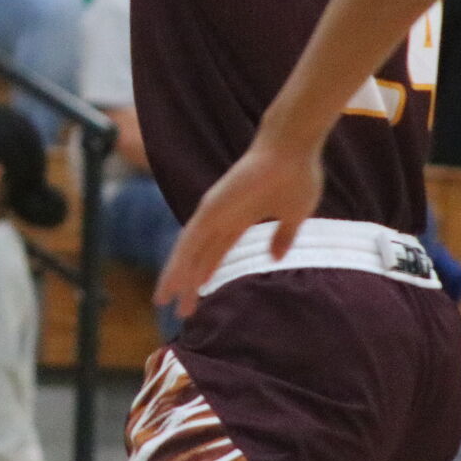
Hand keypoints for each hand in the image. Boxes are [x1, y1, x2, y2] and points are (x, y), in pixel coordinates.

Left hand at [154, 138, 322, 318]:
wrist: (292, 149)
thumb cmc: (296, 176)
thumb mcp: (294, 215)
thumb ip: (283, 236)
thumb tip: (275, 257)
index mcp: (238, 220)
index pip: (215, 254)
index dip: (204, 276)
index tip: (197, 297)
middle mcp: (220, 218)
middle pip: (198, 257)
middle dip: (188, 284)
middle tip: (179, 311)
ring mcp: (213, 212)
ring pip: (189, 251)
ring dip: (177, 276)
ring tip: (165, 301)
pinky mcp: (212, 207)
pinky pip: (192, 239)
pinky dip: (181, 260)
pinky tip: (175, 280)